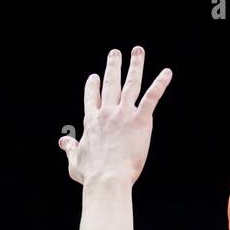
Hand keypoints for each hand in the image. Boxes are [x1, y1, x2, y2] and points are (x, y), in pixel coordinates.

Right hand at [58, 47, 171, 186]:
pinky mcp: (141, 120)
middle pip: (110, 83)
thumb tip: (62, 141)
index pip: (91, 97)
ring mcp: (124, 114)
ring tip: (138, 51)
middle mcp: (107, 112)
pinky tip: (167, 73)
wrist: (108, 179)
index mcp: (92, 121)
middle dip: (113, 66)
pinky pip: (152, 97)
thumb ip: (70, 148)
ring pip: (131, 83)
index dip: (93, 86)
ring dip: (135, 65)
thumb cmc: (92, 175)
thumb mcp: (75, 161)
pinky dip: (160, 84)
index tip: (95, 77)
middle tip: (115, 53)